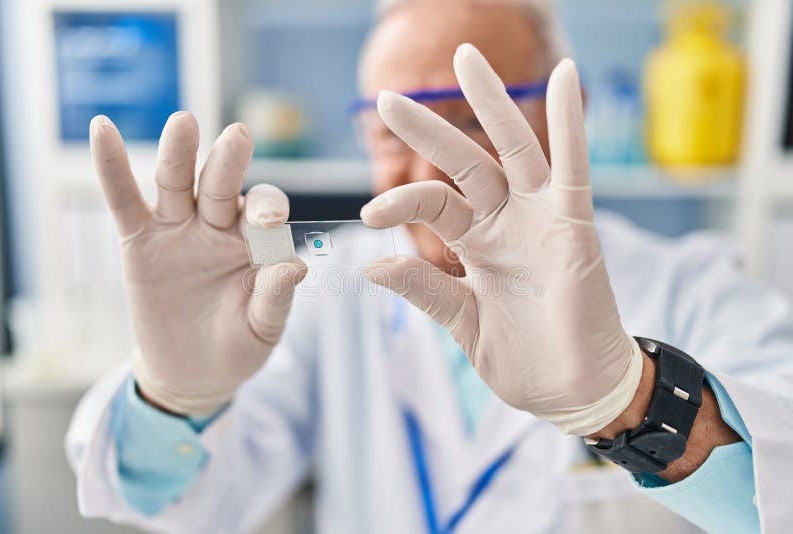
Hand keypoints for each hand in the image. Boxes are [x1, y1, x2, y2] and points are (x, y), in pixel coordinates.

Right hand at [91, 113, 305, 415]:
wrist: (193, 372)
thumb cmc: (238, 346)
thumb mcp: (262, 329)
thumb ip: (275, 298)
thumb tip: (294, 266)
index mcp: (255, 243)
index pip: (263, 216)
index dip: (267, 212)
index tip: (270, 218)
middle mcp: (218, 227)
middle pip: (221, 187)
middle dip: (229, 163)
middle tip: (239, 135)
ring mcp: (178, 229)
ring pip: (177, 184)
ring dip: (179, 153)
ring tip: (184, 123)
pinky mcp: (139, 241)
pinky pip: (123, 201)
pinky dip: (112, 168)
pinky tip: (103, 130)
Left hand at [360, 44, 642, 434]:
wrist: (573, 390)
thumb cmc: (523, 358)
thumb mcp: (461, 320)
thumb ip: (425, 289)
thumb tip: (374, 265)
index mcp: (476, 243)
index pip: (433, 203)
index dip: (401, 199)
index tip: (369, 213)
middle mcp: (505, 222)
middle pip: (464, 162)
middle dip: (427, 130)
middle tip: (386, 98)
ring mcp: (540, 218)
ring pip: (514, 149)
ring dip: (491, 103)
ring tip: (465, 58)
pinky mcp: (574, 224)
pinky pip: (573, 166)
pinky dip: (569, 122)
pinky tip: (562, 76)